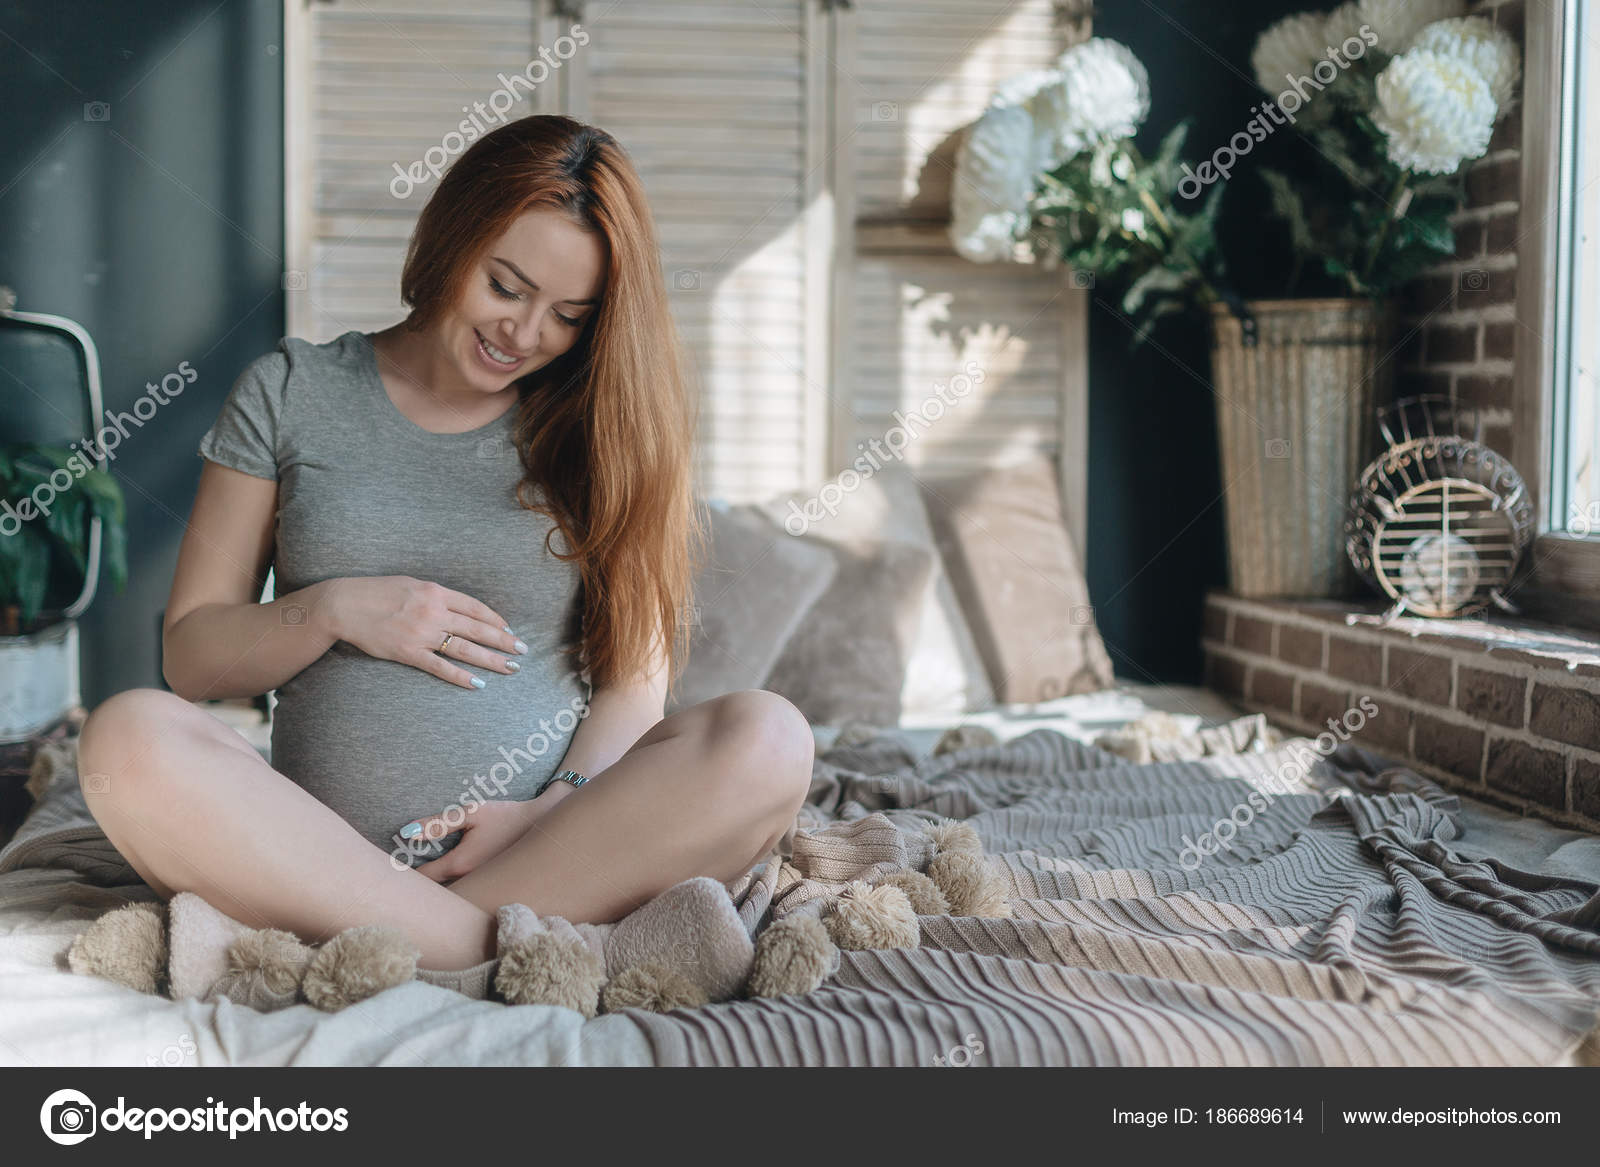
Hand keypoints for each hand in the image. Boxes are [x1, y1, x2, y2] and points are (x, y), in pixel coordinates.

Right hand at [316, 575, 526, 689]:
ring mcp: (422, 634)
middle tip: (523, 650)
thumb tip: (457, 607)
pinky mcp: (409, 653)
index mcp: (436, 592)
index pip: (475, 607)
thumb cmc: (377, 592)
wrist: (344, 605)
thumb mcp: (411, 584)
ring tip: (510, 668)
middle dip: (504, 640)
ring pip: (465, 649)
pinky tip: (478, 684)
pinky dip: (460, 677)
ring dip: (491, 660)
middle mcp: (434, 612)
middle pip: (478, 628)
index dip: (495, 619)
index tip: (509, 628)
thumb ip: (436, 595)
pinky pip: (441, 667)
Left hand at [408, 792, 567, 883]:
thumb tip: (406, 832)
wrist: (541, 826)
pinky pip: (464, 897)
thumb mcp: (471, 812)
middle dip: (416, 890)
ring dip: (434, 894)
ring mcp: (481, 889)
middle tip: (401, 880)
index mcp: (460, 864)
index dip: (403, 875)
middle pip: (433, 895)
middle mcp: (469, 882)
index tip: (393, 868)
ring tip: (420, 883)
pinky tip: (447, 884)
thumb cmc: (505, 816)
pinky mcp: (490, 891)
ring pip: (449, 899)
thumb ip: (438, 822)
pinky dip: (451, 894)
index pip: (421, 878)